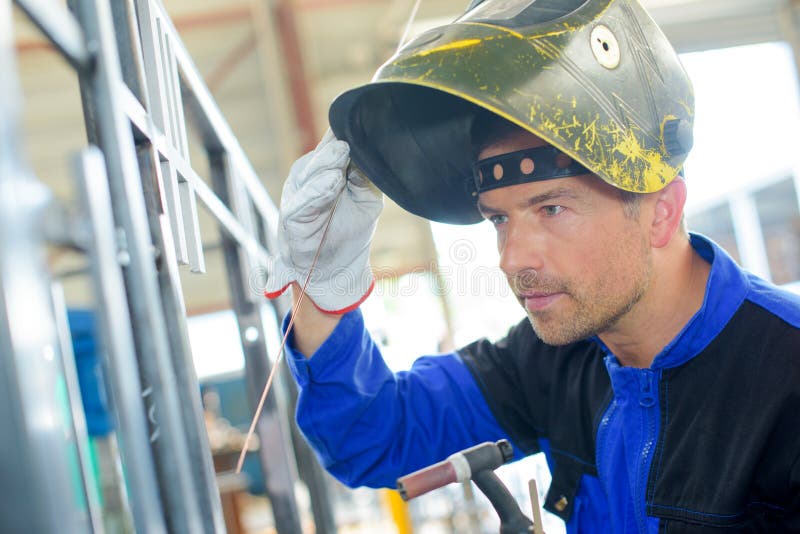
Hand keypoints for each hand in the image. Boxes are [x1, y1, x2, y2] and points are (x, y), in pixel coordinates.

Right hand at [265, 130, 382, 312]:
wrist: (337, 268)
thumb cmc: (350, 229)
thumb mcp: (366, 197)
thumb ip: (365, 174)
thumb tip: (372, 148)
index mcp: (325, 167)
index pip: (336, 141)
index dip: (348, 130)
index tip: (365, 117)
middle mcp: (309, 175)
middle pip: (324, 153)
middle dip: (339, 145)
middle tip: (354, 138)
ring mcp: (297, 193)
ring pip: (312, 172)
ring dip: (328, 163)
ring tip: (343, 153)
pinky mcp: (291, 216)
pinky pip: (303, 200)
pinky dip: (317, 190)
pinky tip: (331, 181)